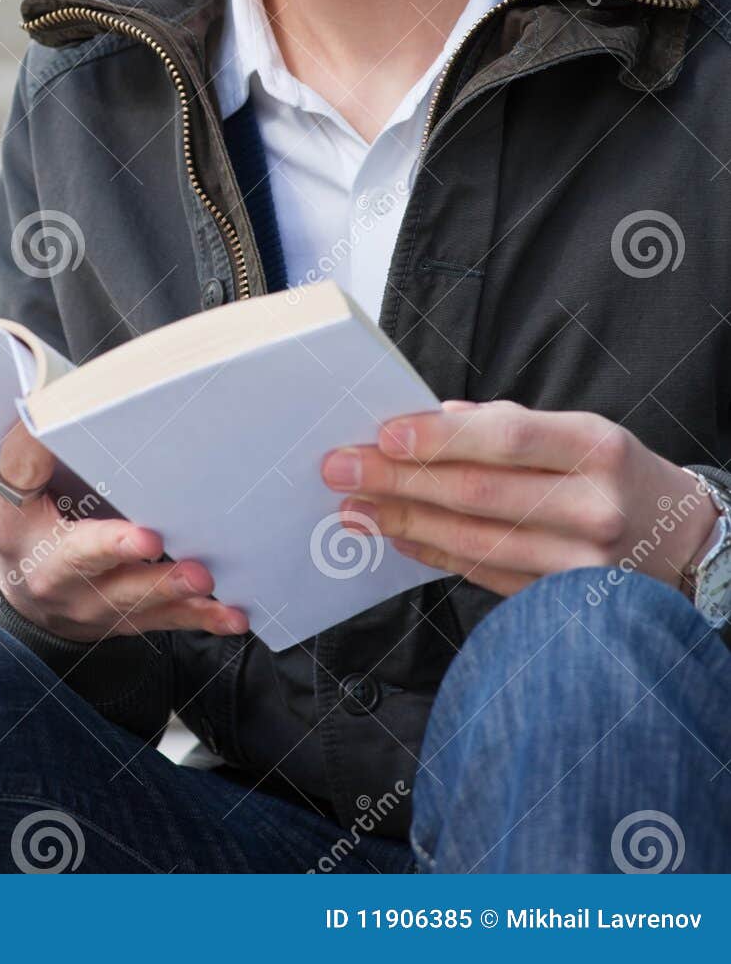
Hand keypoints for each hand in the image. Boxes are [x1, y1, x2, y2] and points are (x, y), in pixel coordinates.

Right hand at [0, 416, 248, 642]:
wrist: (16, 583)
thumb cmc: (13, 511)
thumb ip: (12, 450)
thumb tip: (44, 410)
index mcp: (10, 523)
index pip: (19, 487)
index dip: (33, 460)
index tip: (59, 446)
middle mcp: (47, 571)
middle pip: (80, 560)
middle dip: (116, 550)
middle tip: (149, 540)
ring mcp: (87, 603)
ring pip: (128, 598)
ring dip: (168, 588)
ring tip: (203, 578)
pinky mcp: (122, 619)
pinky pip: (162, 620)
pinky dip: (199, 617)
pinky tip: (231, 614)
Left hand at [321, 398, 716, 597]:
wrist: (682, 543)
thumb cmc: (615, 473)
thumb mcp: (580, 430)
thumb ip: (506, 423)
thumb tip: (431, 418)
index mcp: (597, 448)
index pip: (508, 438)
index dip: (441, 437)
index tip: (384, 435)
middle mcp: (593, 508)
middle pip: (478, 495)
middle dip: (399, 481)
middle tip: (341, 469)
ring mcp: (579, 566)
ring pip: (473, 542)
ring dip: (402, 523)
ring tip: (354, 507)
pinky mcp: (561, 604)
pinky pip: (482, 575)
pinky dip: (433, 553)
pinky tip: (397, 536)